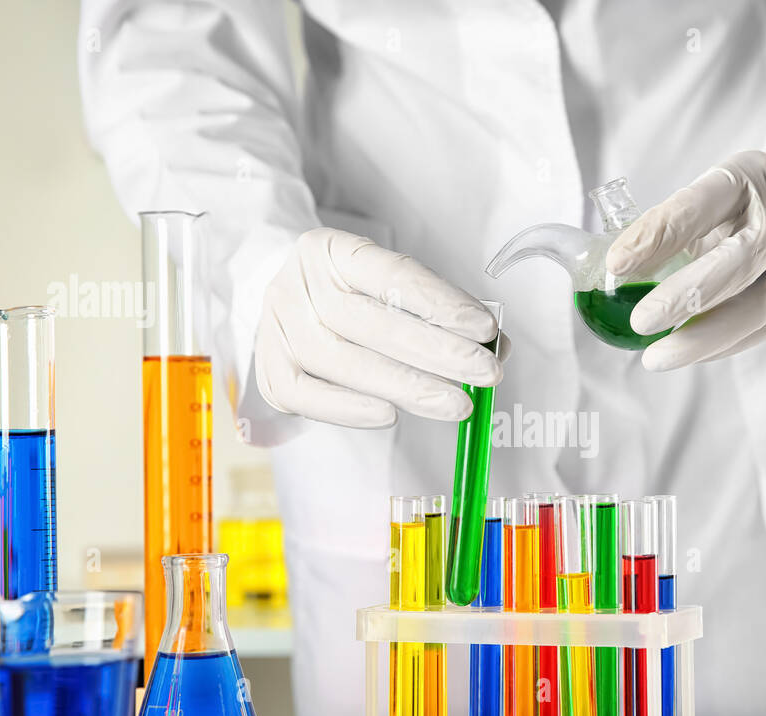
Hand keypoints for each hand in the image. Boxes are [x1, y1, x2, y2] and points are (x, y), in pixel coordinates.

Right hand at [255, 227, 506, 426]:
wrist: (288, 306)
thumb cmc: (352, 298)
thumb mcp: (390, 287)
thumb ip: (440, 312)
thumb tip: (498, 344)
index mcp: (332, 250)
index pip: (391, 273)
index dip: (440, 302)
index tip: (485, 328)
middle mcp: (298, 283)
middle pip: (368, 320)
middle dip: (436, 351)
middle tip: (485, 373)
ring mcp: (276, 327)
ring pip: (341, 360)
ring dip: (405, 386)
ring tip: (455, 403)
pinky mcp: (268, 370)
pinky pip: (307, 394)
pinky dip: (349, 409)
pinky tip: (390, 415)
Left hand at [606, 144, 765, 370]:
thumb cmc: (747, 203)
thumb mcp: (709, 196)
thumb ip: (667, 227)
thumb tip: (611, 270)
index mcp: (746, 180)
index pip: (699, 205)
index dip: (658, 234)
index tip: (616, 263)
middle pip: (739, 262)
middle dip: (686, 296)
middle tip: (641, 322)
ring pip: (756, 308)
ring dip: (702, 338)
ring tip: (656, 357)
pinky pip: (763, 330)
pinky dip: (720, 345)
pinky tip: (689, 352)